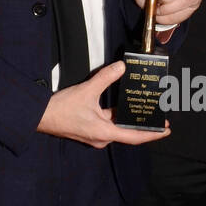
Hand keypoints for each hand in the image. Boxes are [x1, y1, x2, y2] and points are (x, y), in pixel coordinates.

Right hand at [36, 60, 168, 145]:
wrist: (40, 117)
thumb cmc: (61, 109)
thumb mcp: (86, 90)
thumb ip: (105, 78)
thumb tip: (121, 67)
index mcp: (104, 133)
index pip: (134, 136)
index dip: (152, 134)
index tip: (165, 130)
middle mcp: (101, 138)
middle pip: (128, 132)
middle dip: (144, 125)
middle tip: (158, 116)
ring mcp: (95, 135)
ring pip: (117, 128)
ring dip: (129, 120)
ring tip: (143, 109)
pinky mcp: (89, 130)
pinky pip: (108, 125)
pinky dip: (116, 117)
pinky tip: (122, 106)